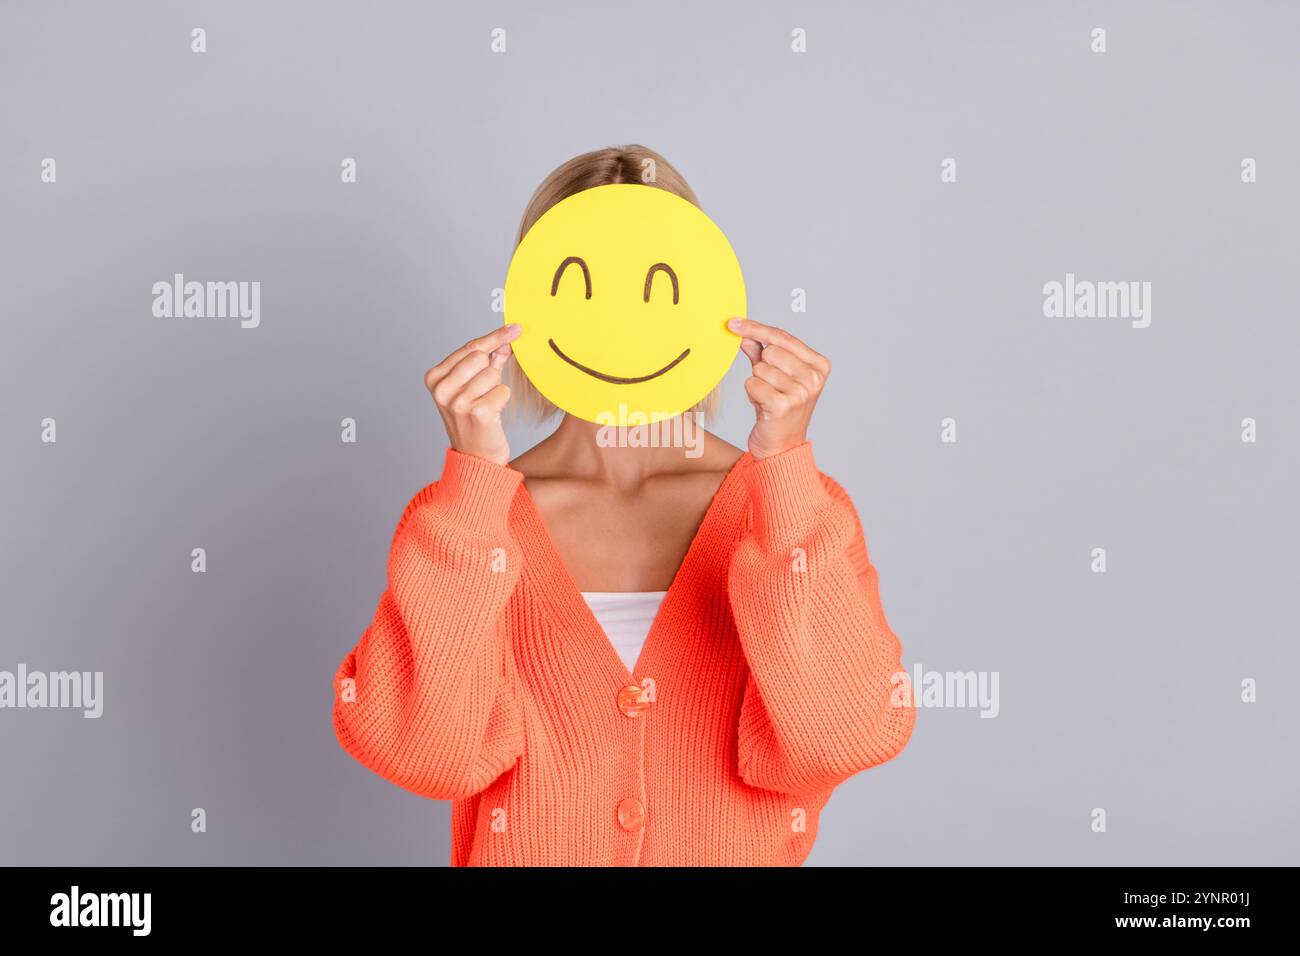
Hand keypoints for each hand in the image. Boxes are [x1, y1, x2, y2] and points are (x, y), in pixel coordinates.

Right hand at [424, 324, 520, 465]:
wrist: (475, 459)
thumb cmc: (474, 421)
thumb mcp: (474, 387)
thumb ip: (488, 362)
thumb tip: (506, 341)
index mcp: (435, 378)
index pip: (470, 348)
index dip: (495, 337)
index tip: (515, 328)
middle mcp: (442, 389)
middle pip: (481, 357)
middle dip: (490, 371)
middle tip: (484, 392)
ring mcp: (457, 402)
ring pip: (493, 374)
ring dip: (496, 389)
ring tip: (486, 406)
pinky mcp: (477, 413)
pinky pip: (503, 390)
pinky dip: (502, 401)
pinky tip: (492, 415)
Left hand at [728, 317, 829, 459]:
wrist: (782, 448)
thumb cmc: (779, 409)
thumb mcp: (774, 376)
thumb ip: (760, 352)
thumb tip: (742, 333)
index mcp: (819, 365)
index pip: (782, 337)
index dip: (755, 328)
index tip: (732, 323)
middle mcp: (814, 377)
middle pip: (770, 351)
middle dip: (761, 367)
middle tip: (770, 387)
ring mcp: (801, 392)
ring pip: (759, 368)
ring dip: (756, 383)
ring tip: (768, 399)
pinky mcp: (783, 405)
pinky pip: (752, 383)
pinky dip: (751, 394)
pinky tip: (763, 407)